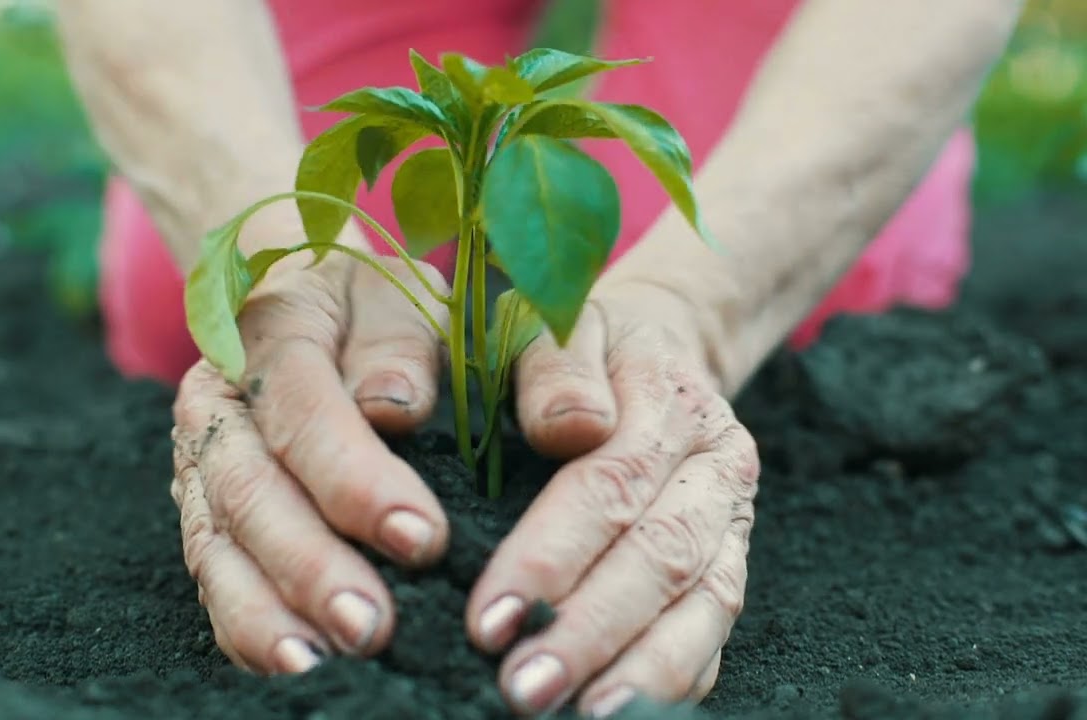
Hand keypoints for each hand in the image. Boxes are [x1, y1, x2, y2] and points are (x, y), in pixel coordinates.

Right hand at [170, 249, 450, 672]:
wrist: (301, 301)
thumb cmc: (372, 308)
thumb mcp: (401, 296)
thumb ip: (399, 343)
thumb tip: (396, 408)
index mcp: (268, 331)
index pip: (304, 410)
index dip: (356, 478)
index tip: (421, 537)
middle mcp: (216, 402)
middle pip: (250, 489)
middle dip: (310, 565)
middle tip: (372, 625)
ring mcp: (198, 463)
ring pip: (217, 545)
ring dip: (267, 612)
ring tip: (319, 664)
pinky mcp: (203, 512)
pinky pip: (211, 577)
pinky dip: (244, 628)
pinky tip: (290, 665)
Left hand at [465, 280, 759, 715]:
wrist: (659, 346)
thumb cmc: (580, 345)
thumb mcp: (556, 322)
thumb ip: (555, 364)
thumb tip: (566, 430)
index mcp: (670, 403)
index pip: (610, 486)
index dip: (551, 557)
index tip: (488, 618)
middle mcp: (716, 468)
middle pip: (660, 559)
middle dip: (588, 632)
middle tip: (521, 690)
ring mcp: (732, 523)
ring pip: (704, 607)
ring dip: (641, 672)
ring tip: (579, 719)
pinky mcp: (729, 565)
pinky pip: (716, 633)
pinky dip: (675, 679)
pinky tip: (618, 711)